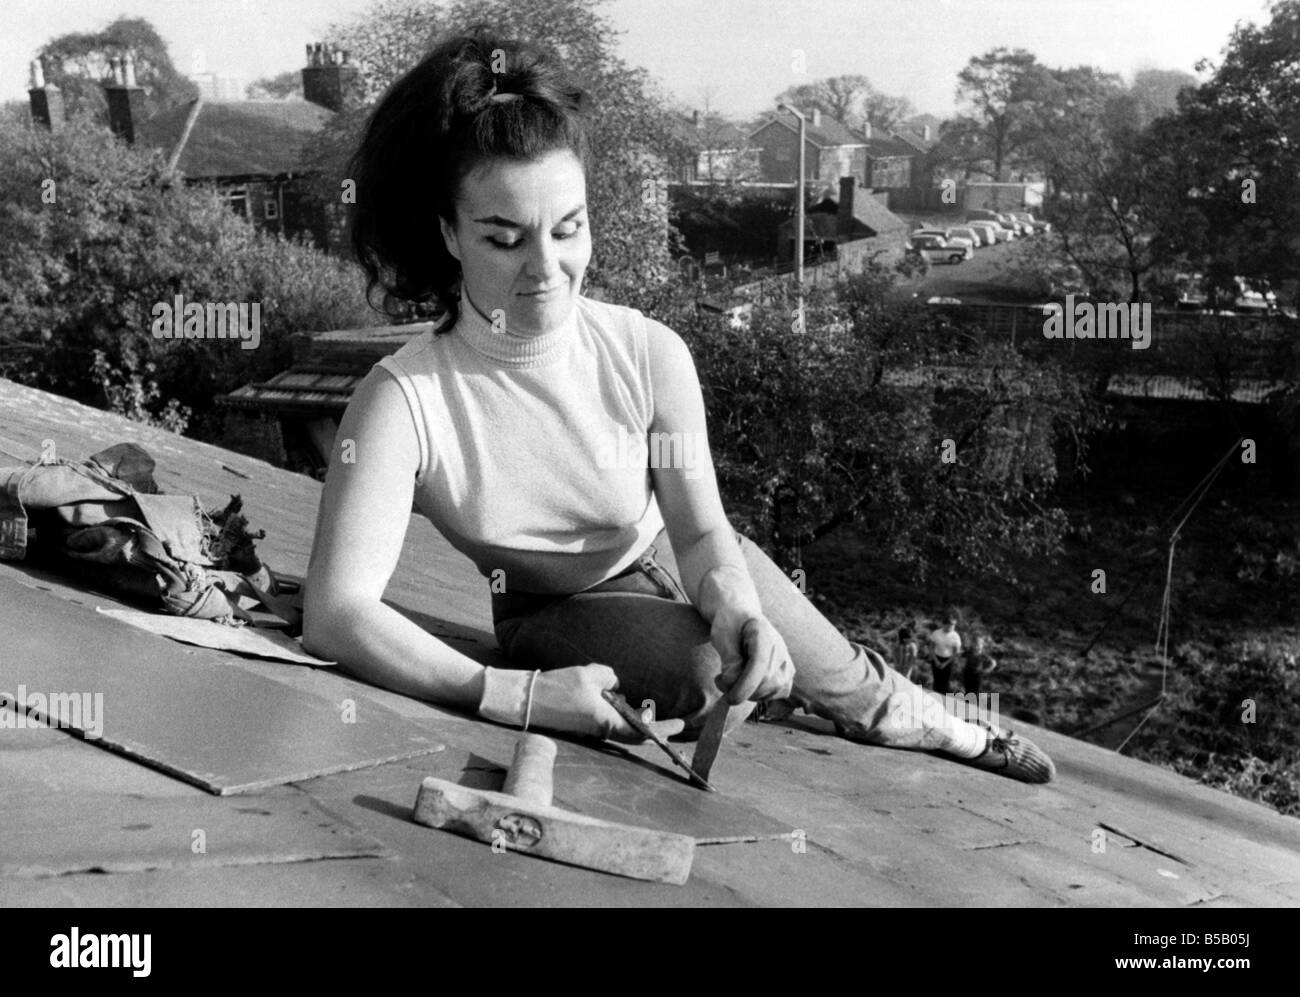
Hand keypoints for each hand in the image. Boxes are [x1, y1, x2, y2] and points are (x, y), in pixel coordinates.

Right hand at [529, 664, 684, 743]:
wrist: (528, 700)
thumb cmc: (559, 687)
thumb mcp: (591, 674)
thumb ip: (610, 677)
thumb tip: (616, 685)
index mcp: (607, 721)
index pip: (643, 731)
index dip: (663, 730)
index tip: (680, 726)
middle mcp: (602, 731)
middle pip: (636, 735)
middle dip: (656, 729)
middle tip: (674, 723)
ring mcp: (593, 731)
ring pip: (623, 730)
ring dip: (638, 722)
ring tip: (651, 711)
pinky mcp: (584, 727)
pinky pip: (610, 725)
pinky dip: (622, 719)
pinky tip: (626, 707)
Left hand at [711, 613, 794, 704]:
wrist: (743, 618)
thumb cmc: (730, 626)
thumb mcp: (722, 636)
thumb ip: (729, 659)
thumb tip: (734, 682)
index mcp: (764, 634)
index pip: (759, 666)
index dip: (745, 686)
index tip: (730, 698)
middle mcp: (781, 650)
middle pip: (763, 684)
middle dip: (738, 690)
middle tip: (719, 679)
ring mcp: (787, 664)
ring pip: (767, 693)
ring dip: (746, 693)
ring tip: (732, 676)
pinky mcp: (787, 677)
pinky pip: (772, 696)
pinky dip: (757, 694)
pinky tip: (746, 682)